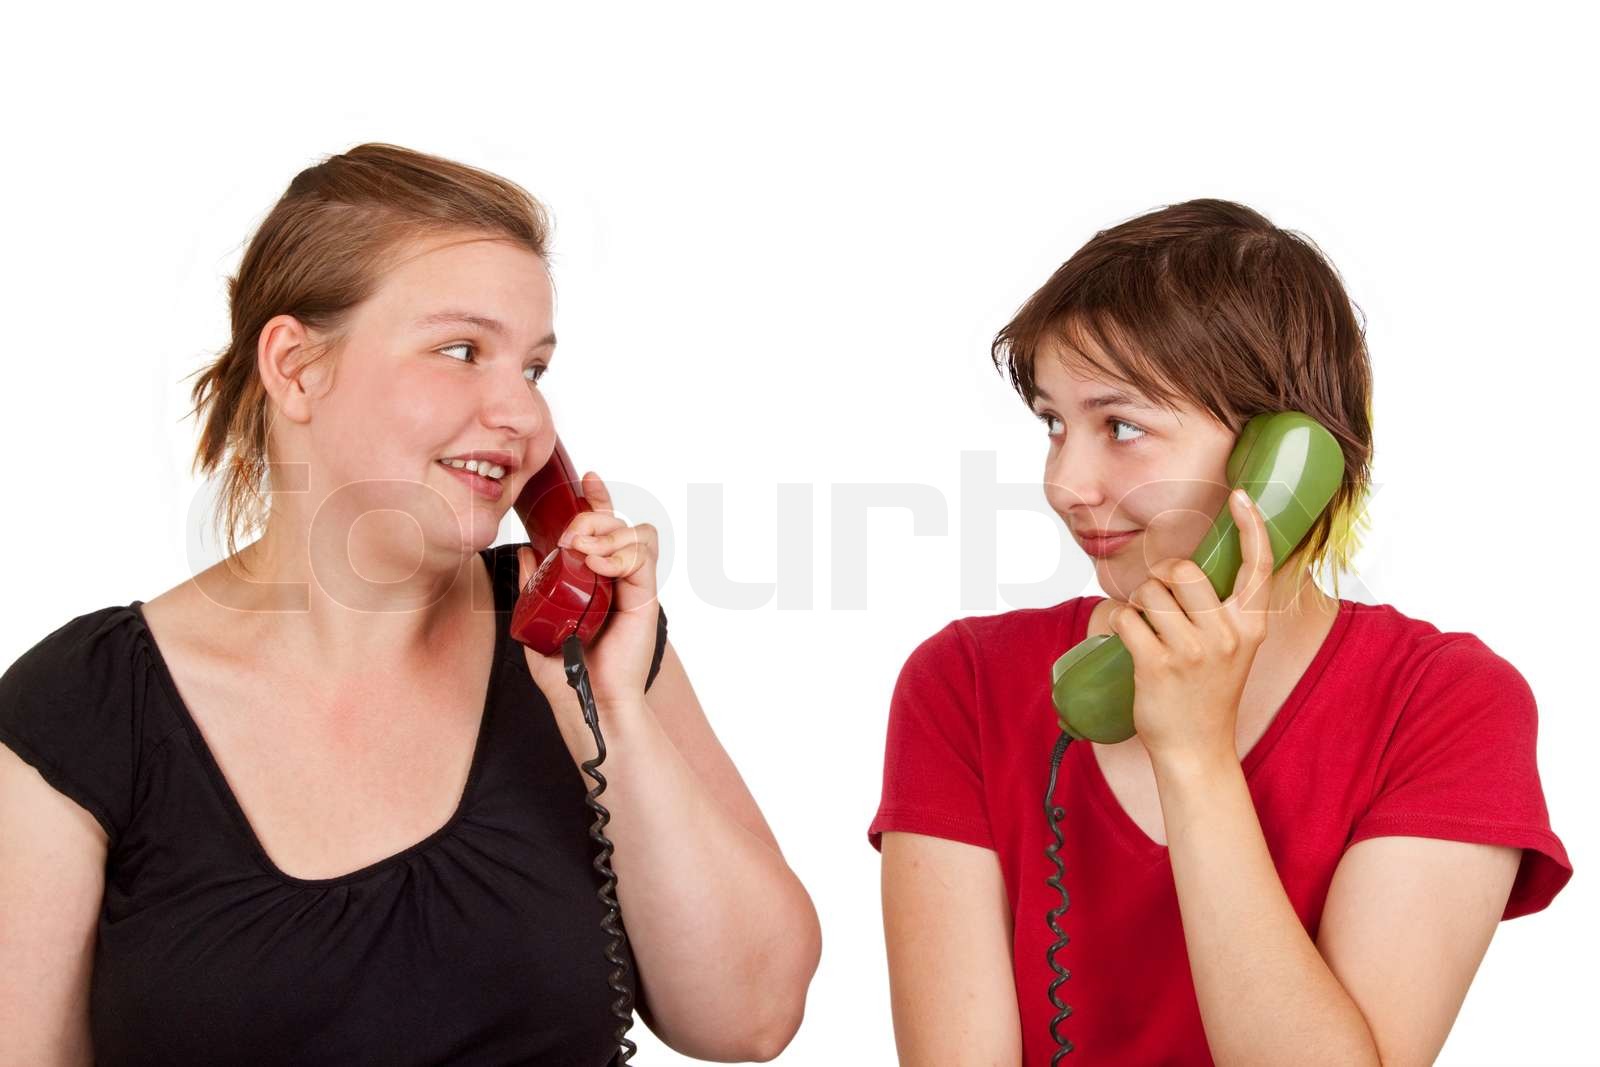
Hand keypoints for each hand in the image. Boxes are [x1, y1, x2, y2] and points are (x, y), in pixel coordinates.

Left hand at [516, 471, 660, 711]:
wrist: (589, 703)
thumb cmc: (566, 672)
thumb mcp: (538, 621)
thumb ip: (533, 586)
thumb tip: (524, 553)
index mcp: (595, 577)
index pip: (603, 527)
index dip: (598, 499)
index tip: (587, 479)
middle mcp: (618, 577)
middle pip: (618, 522)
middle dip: (594, 515)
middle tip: (570, 536)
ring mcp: (634, 586)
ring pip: (636, 533)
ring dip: (608, 532)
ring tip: (583, 552)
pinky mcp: (645, 597)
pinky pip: (643, 557)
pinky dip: (621, 554)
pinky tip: (598, 566)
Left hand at [1108, 488, 1274, 764]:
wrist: (1197, 749)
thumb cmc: (1208, 692)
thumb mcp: (1234, 648)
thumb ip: (1225, 610)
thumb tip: (1194, 567)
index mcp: (1251, 626)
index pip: (1259, 565)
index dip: (1251, 526)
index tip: (1241, 497)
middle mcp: (1227, 634)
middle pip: (1182, 569)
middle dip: (1160, 579)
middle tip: (1158, 606)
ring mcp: (1193, 651)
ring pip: (1149, 591)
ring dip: (1137, 604)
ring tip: (1144, 629)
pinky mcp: (1157, 665)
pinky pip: (1125, 618)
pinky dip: (1115, 623)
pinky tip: (1123, 640)